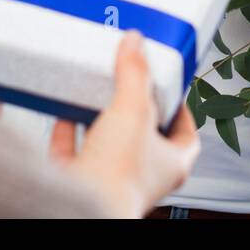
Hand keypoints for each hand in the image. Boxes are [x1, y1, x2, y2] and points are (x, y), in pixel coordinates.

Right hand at [51, 31, 200, 217]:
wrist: (80, 207)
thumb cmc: (119, 176)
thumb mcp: (134, 109)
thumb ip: (135, 73)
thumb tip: (136, 43)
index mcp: (172, 165)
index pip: (186, 134)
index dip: (180, 109)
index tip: (168, 86)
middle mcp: (143, 176)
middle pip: (144, 136)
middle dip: (134, 108)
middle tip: (127, 82)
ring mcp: (110, 179)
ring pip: (108, 143)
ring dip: (100, 117)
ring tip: (95, 89)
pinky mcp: (80, 180)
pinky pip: (73, 151)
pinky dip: (67, 129)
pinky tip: (63, 108)